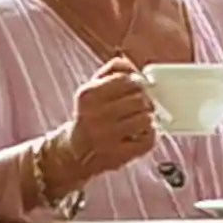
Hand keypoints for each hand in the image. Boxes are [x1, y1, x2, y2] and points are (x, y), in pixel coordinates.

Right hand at [63, 56, 157, 179]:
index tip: (139, 88)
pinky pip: (148, 140)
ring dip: (147, 119)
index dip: (138, 83)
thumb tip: (133, 66)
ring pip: (146, 119)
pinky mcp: (118, 155)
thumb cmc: (90, 115)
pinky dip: (149, 136)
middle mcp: (95, 115)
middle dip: (145, 102)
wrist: (74, 152)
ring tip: (138, 121)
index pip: (126, 80)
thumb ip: (114, 70)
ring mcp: (106, 137)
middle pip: (139, 100)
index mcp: (89, 95)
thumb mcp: (93, 88)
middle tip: (142, 106)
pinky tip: (138, 135)